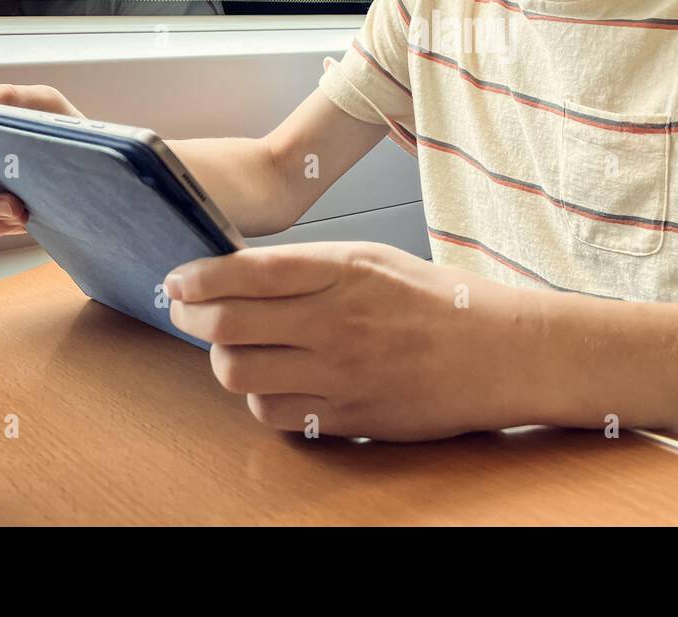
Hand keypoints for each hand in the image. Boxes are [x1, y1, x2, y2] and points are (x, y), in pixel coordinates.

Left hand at [164, 241, 554, 439]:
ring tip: (237, 347)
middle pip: (228, 326)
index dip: (198, 278)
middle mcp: (336, 323)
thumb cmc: (439, 300)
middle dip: (193, 318)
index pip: (246, 273)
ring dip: (225, 359)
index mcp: (343, 272)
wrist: (499, 354)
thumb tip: (239, 275)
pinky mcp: (348, 418)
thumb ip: (311, 267)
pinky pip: (274, 413)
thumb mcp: (375, 260)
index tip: (178, 281)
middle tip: (189, 312)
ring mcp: (340, 375)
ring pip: (240, 374)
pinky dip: (260, 397)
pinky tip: (275, 380)